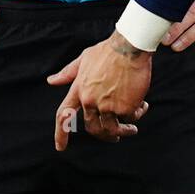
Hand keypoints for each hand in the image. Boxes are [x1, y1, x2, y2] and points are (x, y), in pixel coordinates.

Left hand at [47, 32, 151, 149]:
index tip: (60, 147)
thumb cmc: (108, 50)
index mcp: (78, 89)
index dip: (60, 133)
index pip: (64, 115)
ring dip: (124, 131)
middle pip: (93, 128)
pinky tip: (143, 105)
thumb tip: (51, 81)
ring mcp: (107, 105)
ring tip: (132, 128)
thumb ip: (68, 73)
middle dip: (104, 135)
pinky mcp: (124, 107)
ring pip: (112, 129)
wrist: (129, 46)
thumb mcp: (84, 59)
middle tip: (115, 136)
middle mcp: (90, 100)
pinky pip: (130, 118)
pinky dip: (137, 114)